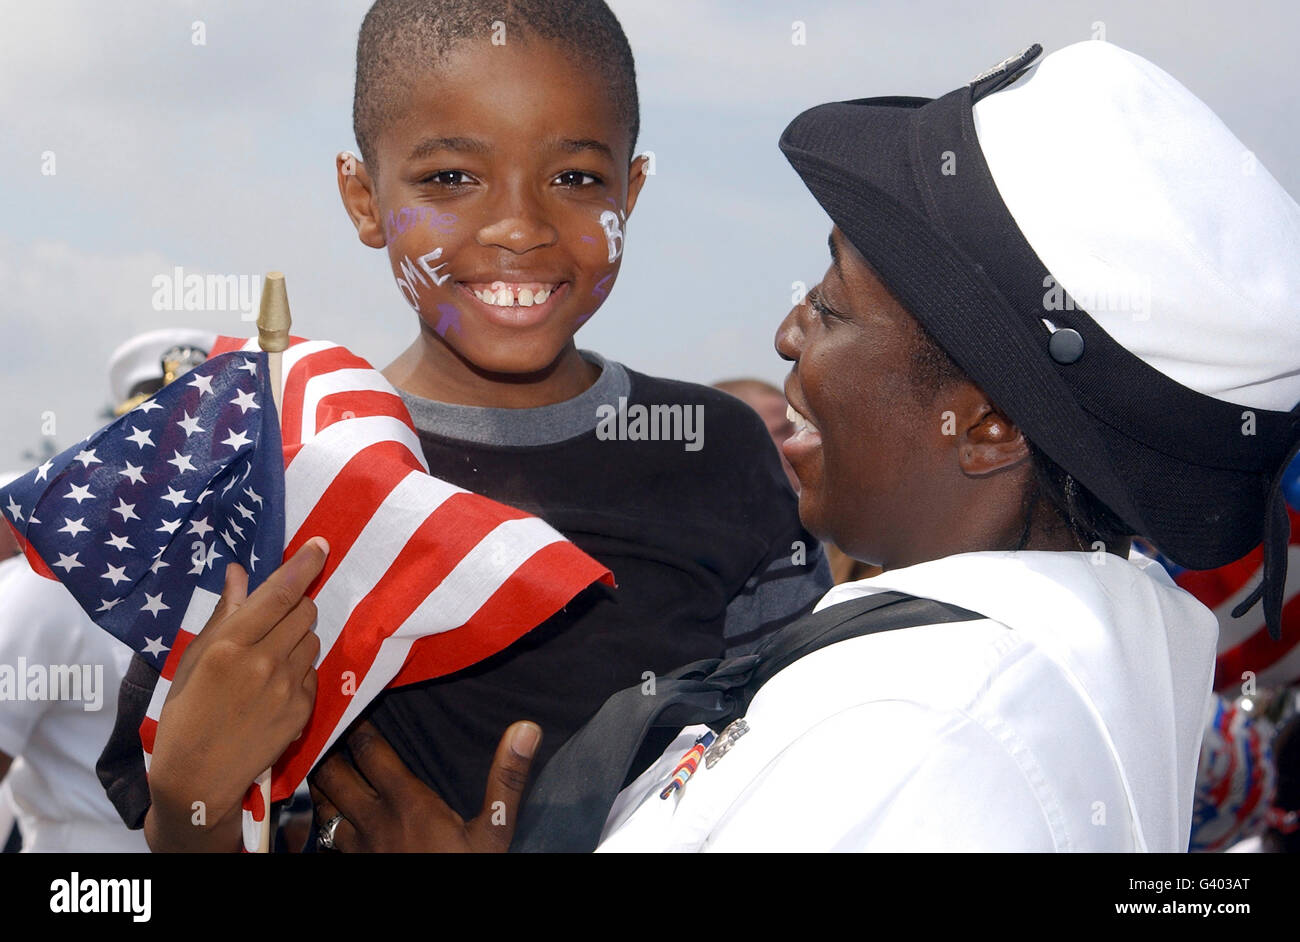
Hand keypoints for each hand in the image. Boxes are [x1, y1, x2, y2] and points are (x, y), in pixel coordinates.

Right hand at [144, 537, 328, 851]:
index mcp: (230, 646)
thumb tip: (239, 573)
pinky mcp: (303, 710)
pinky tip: (272, 689)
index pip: (279, 594)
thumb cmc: (185, 716)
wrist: (198, 780)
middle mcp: (264, 662)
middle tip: (273, 621)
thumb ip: (225, 615)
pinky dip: (298, 671)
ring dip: (297, 639)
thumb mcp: (194, 661)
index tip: (320, 544)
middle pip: (304, 611)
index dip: (303, 565)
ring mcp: (288, 688)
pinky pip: (312, 673)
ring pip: (311, 640)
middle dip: (294, 606)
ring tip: (267, 661)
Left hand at [309, 719, 539, 852]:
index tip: (354, 702)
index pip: (370, 751)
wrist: (439, 925)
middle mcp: (373, 819)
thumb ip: (506, 780)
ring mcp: (358, 845)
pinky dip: (323, 815)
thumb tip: (524, 729)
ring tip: (322, 758)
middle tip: (328, 725)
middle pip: (335, 773)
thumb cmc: (466, 871)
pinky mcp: (354, 864)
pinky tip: (330, 810)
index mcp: (406, 801)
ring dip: (321, 779)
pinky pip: (327, 834)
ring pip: (324, 803)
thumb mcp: (495, 831)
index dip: (359, 725)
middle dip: (328, 747)